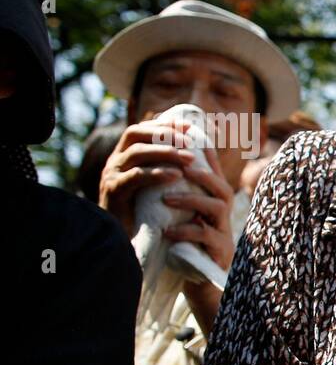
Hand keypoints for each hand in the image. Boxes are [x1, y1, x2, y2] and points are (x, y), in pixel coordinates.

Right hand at [98, 118, 196, 235]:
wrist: (125, 239)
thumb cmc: (145, 211)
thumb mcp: (156, 185)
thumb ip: (166, 167)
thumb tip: (195, 152)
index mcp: (124, 156)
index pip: (140, 130)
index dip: (163, 125)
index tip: (187, 125)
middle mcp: (115, 161)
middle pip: (135, 135)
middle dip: (164, 134)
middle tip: (189, 141)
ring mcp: (111, 175)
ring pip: (137, 153)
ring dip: (165, 153)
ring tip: (190, 158)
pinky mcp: (113, 191)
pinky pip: (135, 177)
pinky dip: (157, 174)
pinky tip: (177, 176)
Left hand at [162, 143, 235, 271]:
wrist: (197, 280)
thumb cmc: (186, 242)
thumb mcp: (181, 211)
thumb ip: (174, 189)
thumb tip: (153, 161)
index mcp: (213, 199)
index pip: (213, 169)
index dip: (201, 152)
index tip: (180, 140)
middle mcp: (223, 211)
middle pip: (220, 184)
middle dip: (199, 173)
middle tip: (176, 168)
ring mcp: (224, 230)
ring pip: (216, 206)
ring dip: (190, 200)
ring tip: (165, 200)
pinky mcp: (220, 251)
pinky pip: (206, 235)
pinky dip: (186, 232)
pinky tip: (167, 232)